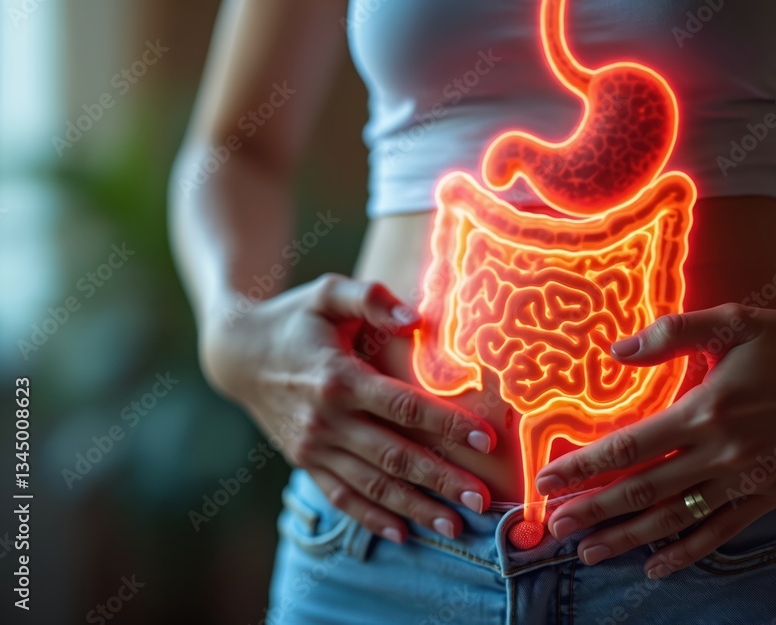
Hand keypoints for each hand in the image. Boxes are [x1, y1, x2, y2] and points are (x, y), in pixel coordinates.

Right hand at [199, 273, 496, 542]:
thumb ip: (369, 298)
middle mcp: (326, 419)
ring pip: (373, 485)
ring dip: (415, 508)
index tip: (485, 440)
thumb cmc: (294, 318)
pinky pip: (342, 497)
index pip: (402, 406)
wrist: (238, 353)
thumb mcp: (326, 293)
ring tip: (455, 528)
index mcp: (338, 378)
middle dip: (441, 480)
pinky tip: (404, 535)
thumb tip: (414, 318)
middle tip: (482, 499)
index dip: (445, 424)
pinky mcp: (305, 462)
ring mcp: (313, 446)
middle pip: (394, 456)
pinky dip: (372, 519)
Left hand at [534, 303, 775, 577]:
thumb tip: (617, 349)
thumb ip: (671, 334)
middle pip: (641, 491)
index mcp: (705, 411)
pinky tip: (655, 565)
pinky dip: (685, 553)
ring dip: (627, 538)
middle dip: (592, 510)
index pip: (628, 448)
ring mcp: (745, 481)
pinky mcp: (768, 496)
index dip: (584, 467)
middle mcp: (721, 453)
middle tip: (552, 526)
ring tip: (587, 552)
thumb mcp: (731, 322)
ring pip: (673, 518)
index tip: (546, 481)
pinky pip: (718, 532)